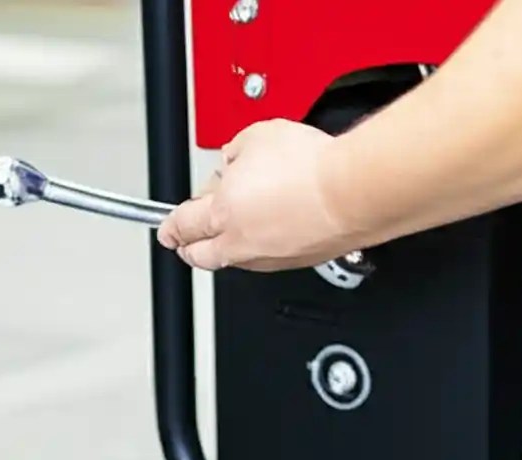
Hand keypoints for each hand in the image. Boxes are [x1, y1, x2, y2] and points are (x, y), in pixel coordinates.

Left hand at [157, 119, 365, 271]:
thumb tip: (232, 163)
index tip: (167, 228)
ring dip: (226, 248)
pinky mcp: (299, 261)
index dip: (170, 226)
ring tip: (235, 226)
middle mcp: (242, 243)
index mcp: (221, 212)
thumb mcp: (256, 137)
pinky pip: (268, 259)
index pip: (182, 225)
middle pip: (201, 256)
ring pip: (234, 261)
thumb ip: (234, 153)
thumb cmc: (311, 166)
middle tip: (186, 239)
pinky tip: (272, 227)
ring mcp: (271, 257)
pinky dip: (261, 248)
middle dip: (189, 247)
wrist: (354, 193)